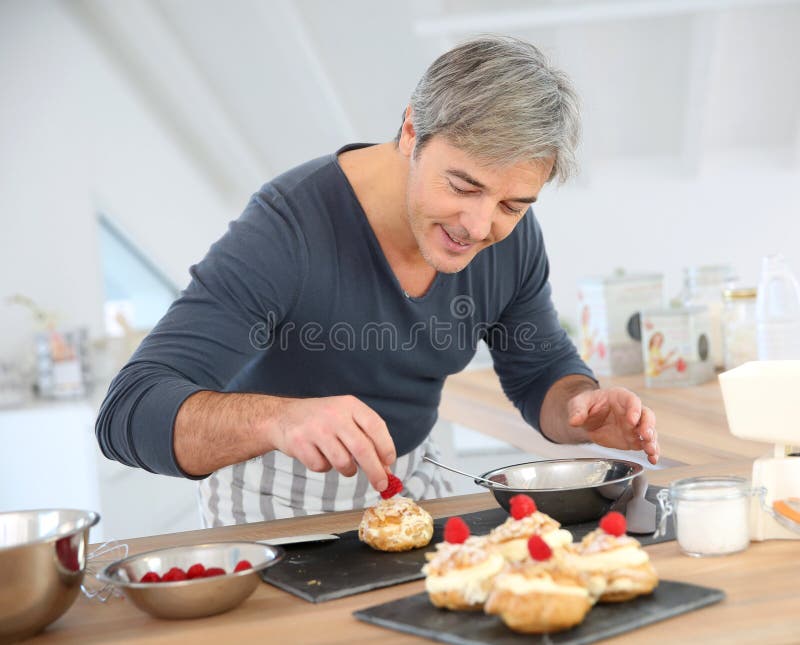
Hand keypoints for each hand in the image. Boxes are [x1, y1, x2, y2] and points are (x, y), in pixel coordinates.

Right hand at [265, 395, 396, 491]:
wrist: (282, 416)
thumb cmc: (322, 421)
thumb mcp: (346, 418)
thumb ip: (367, 439)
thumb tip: (386, 469)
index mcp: (350, 405)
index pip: (376, 425)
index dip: (386, 446)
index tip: (389, 462)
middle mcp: (334, 414)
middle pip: (362, 449)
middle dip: (375, 471)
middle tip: (381, 484)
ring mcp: (315, 429)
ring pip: (343, 462)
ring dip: (347, 469)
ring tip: (340, 460)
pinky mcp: (299, 443)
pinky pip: (321, 467)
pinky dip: (324, 467)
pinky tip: (318, 454)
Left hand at [566, 387, 658, 464]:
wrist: (587, 418)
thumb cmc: (587, 405)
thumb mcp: (578, 403)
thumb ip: (577, 410)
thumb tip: (574, 420)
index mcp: (621, 397)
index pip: (632, 401)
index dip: (634, 410)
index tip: (631, 420)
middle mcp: (632, 411)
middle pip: (646, 415)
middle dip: (648, 425)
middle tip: (645, 435)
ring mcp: (634, 426)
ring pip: (649, 432)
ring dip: (652, 441)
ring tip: (651, 450)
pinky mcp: (633, 439)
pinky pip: (645, 445)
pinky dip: (651, 452)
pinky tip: (652, 459)